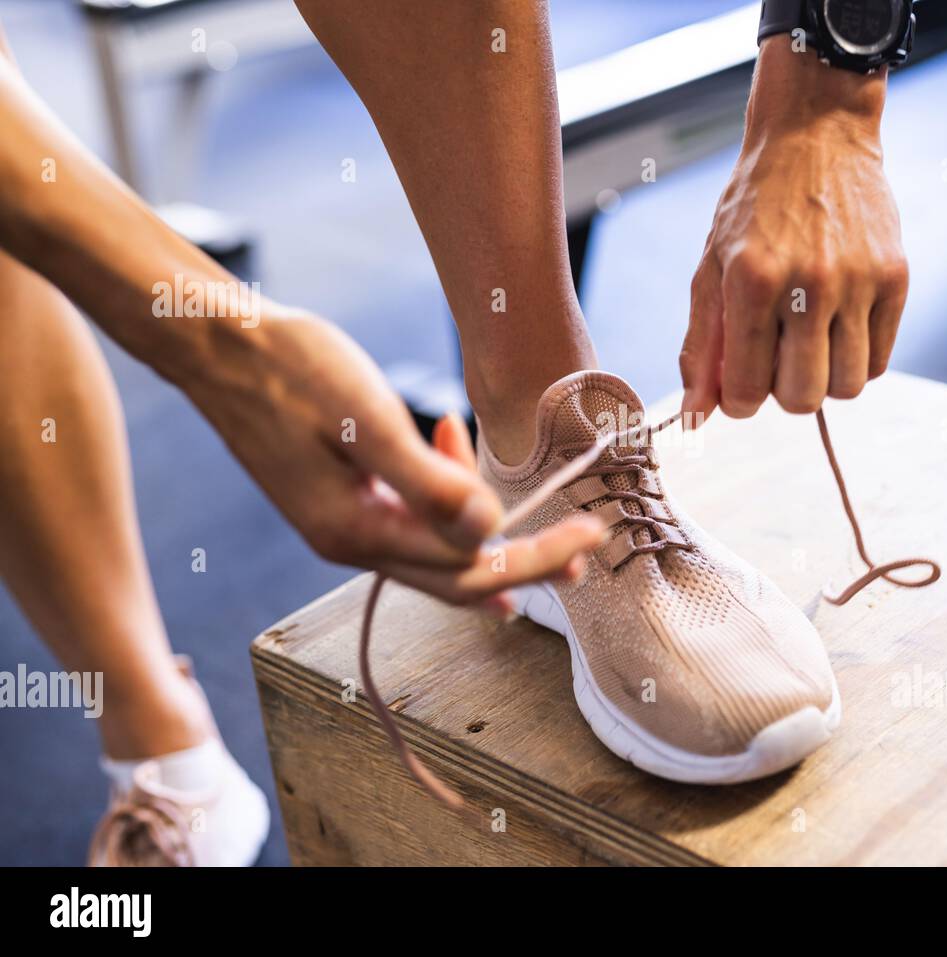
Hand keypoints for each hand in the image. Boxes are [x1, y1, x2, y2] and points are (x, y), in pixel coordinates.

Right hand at [182, 308, 603, 609]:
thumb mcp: (367, 420)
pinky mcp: (344, 499)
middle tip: (585, 549)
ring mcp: (345, 524)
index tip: (590, 537)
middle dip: (527, 563)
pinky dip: (448, 497)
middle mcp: (351, 542)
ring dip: (491, 533)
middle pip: (459, 578)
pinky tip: (456, 446)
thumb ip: (428, 483)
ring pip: (437, 552)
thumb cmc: (290, 370)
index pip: (469, 570)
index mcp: (357, 532)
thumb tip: (490, 532)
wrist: (218, 345)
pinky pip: (411, 520)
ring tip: (541, 514)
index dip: (536, 557)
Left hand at [680, 41, 907, 420]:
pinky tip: (839, 326)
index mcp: (752, 281)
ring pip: (848, 387)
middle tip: (778, 357)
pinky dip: (858, 358)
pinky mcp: (896, 277)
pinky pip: (880, 359)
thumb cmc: (755, 205)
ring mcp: (859, 281)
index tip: (742, 386)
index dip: (740, 402)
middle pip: (803, 398)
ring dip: (825, 379)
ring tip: (811, 342)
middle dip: (783, 392)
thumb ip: (702, 346)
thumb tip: (694, 419)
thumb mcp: (713, 266)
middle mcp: (809, 283)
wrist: (816, 134)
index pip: (748, 390)